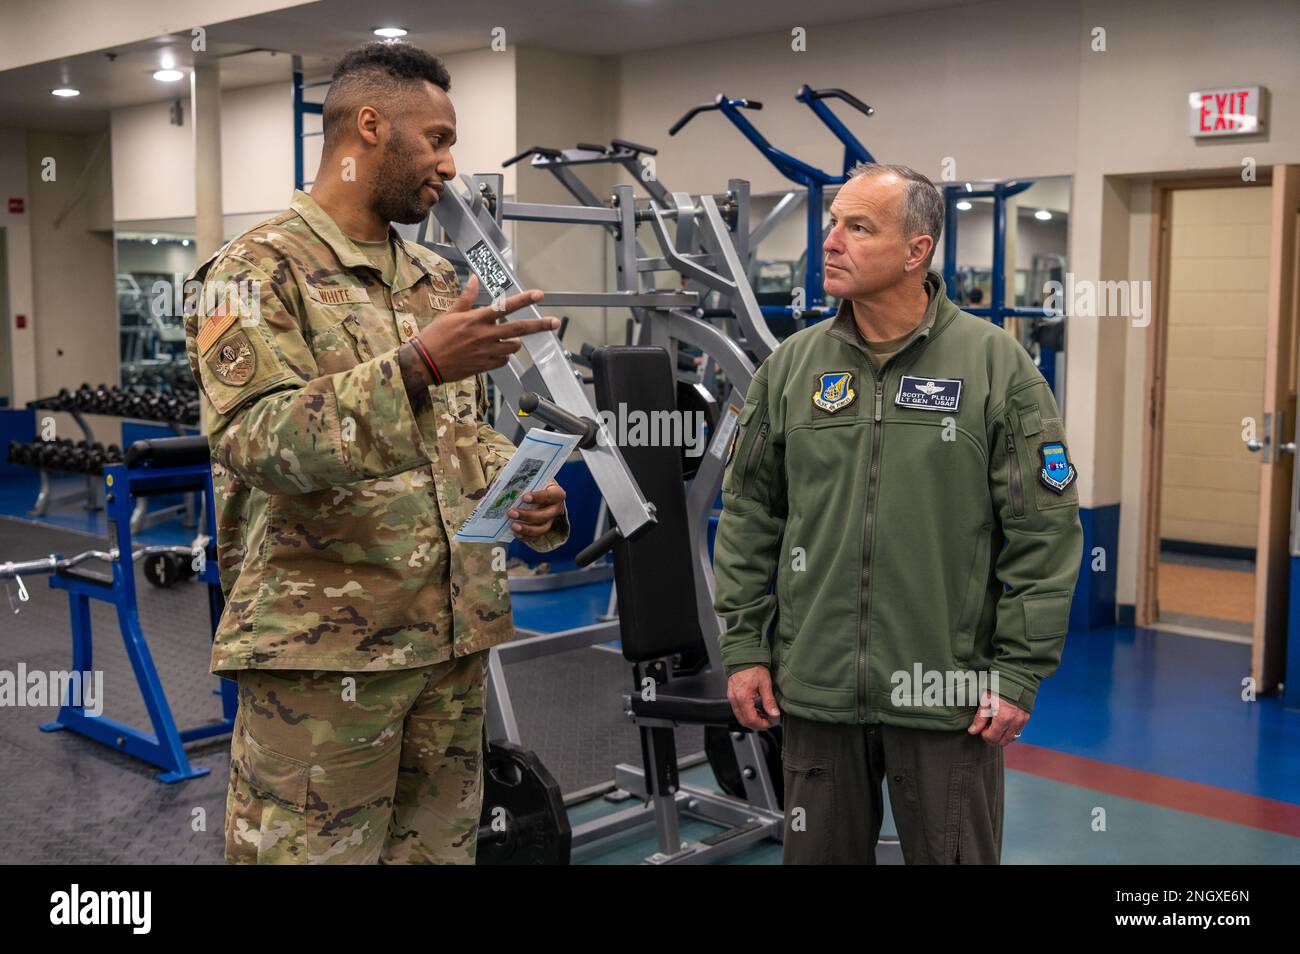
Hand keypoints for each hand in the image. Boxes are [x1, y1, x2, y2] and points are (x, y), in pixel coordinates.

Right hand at [416, 275, 559, 381]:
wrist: (425, 362)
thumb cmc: (435, 336)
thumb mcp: (450, 313)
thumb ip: (466, 297)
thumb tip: (472, 277)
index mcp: (476, 319)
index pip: (505, 306)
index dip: (524, 299)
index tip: (539, 294)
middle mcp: (485, 335)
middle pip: (519, 329)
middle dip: (540, 325)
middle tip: (555, 322)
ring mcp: (486, 352)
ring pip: (513, 347)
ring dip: (515, 342)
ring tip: (506, 340)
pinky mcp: (484, 366)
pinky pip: (503, 360)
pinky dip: (503, 356)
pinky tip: (494, 352)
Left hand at [508, 480, 565, 539]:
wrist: (541, 494)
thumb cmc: (536, 485)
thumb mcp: (534, 480)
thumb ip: (525, 481)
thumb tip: (506, 483)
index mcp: (556, 493)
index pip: (550, 495)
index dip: (538, 497)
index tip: (524, 498)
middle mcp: (556, 508)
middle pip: (545, 515)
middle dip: (528, 515)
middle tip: (511, 513)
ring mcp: (551, 520)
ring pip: (542, 529)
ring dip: (527, 529)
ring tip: (513, 526)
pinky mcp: (544, 529)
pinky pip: (536, 537)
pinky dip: (526, 537)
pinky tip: (516, 534)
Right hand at [727, 666, 779, 730]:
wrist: (744, 657)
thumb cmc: (753, 667)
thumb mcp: (765, 683)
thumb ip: (769, 701)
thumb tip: (774, 714)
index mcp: (743, 697)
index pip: (751, 719)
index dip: (762, 724)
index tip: (770, 722)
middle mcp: (735, 699)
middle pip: (744, 721)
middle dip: (757, 724)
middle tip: (768, 721)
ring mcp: (732, 698)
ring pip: (740, 717)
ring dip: (752, 719)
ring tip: (763, 715)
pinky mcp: (732, 695)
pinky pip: (738, 710)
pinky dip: (747, 713)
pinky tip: (756, 709)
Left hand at [967, 690, 1027, 746]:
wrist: (1016, 677)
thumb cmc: (998, 686)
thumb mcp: (986, 700)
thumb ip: (980, 718)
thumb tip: (973, 731)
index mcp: (1003, 718)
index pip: (992, 737)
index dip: (984, 734)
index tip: (981, 727)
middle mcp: (1014, 722)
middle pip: (1002, 741)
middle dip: (992, 738)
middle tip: (986, 728)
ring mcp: (1022, 721)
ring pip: (1010, 738)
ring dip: (1001, 737)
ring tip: (994, 726)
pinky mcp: (1026, 718)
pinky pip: (1017, 732)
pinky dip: (1009, 732)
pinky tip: (1003, 725)